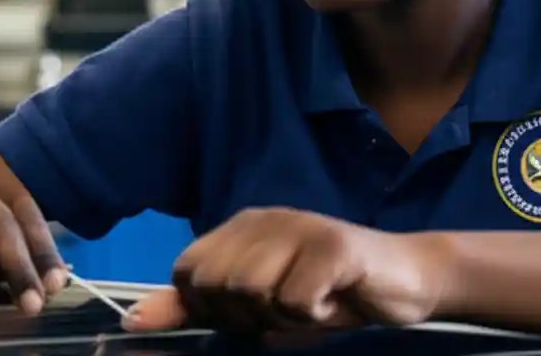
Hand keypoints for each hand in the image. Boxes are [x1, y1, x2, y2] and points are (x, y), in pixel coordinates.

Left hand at [126, 208, 449, 332]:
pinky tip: (336, 301)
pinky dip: (315, 316)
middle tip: (287, 307)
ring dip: (282, 316)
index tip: (252, 313)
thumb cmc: (330, 295)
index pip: (187, 273)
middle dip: (246, 315)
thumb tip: (133, 321)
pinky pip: (295, 301)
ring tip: (314, 302)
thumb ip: (198, 309)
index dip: (211, 308)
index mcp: (241, 228)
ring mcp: (300, 227)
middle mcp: (265, 219)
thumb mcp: (257, 308)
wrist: (407, 281)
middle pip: (215, 285)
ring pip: (250, 292)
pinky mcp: (334, 246)